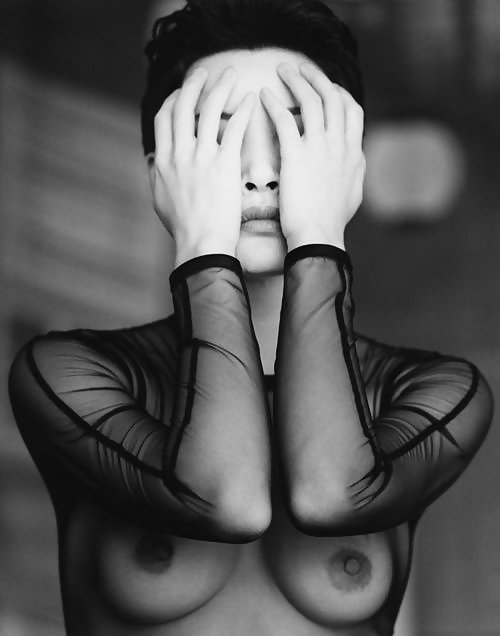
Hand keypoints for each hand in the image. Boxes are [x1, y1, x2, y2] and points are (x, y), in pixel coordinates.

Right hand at [150, 66, 255, 264]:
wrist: (201, 245)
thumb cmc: (183, 228)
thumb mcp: (159, 199)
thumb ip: (154, 175)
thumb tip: (151, 160)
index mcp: (162, 160)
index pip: (164, 118)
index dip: (173, 99)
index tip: (183, 92)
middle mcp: (179, 154)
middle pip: (183, 106)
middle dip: (193, 83)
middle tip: (204, 71)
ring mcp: (201, 158)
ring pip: (208, 110)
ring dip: (219, 87)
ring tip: (229, 73)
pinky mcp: (224, 165)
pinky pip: (234, 128)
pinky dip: (242, 110)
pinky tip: (251, 99)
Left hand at [260, 63, 364, 250]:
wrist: (318, 237)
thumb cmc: (331, 222)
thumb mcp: (353, 193)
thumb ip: (355, 170)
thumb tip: (359, 159)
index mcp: (353, 153)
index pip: (353, 111)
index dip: (340, 94)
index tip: (327, 88)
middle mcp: (340, 145)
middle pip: (333, 97)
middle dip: (317, 77)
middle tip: (301, 68)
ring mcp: (319, 149)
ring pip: (311, 100)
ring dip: (296, 81)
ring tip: (282, 71)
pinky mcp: (297, 156)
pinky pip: (285, 119)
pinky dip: (275, 103)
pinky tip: (264, 95)